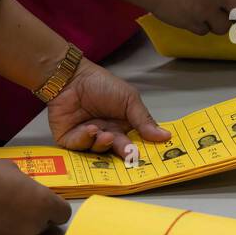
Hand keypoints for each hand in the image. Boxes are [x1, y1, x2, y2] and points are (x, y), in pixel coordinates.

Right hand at [0, 160, 70, 234]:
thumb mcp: (10, 168)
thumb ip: (24, 182)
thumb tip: (22, 187)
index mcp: (43, 204)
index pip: (63, 214)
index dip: (53, 209)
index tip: (43, 205)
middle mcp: (34, 227)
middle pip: (42, 225)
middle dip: (32, 217)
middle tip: (13, 205)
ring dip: (13, 226)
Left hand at [47, 59, 171, 155]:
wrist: (72, 78)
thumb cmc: (102, 85)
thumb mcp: (129, 100)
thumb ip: (144, 120)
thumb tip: (166, 136)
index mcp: (122, 126)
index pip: (134, 143)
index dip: (140, 149)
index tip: (147, 156)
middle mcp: (106, 134)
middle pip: (116, 151)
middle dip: (123, 152)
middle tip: (130, 153)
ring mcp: (87, 139)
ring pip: (98, 151)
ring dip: (103, 144)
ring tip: (106, 134)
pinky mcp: (69, 140)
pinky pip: (79, 147)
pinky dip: (86, 140)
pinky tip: (90, 129)